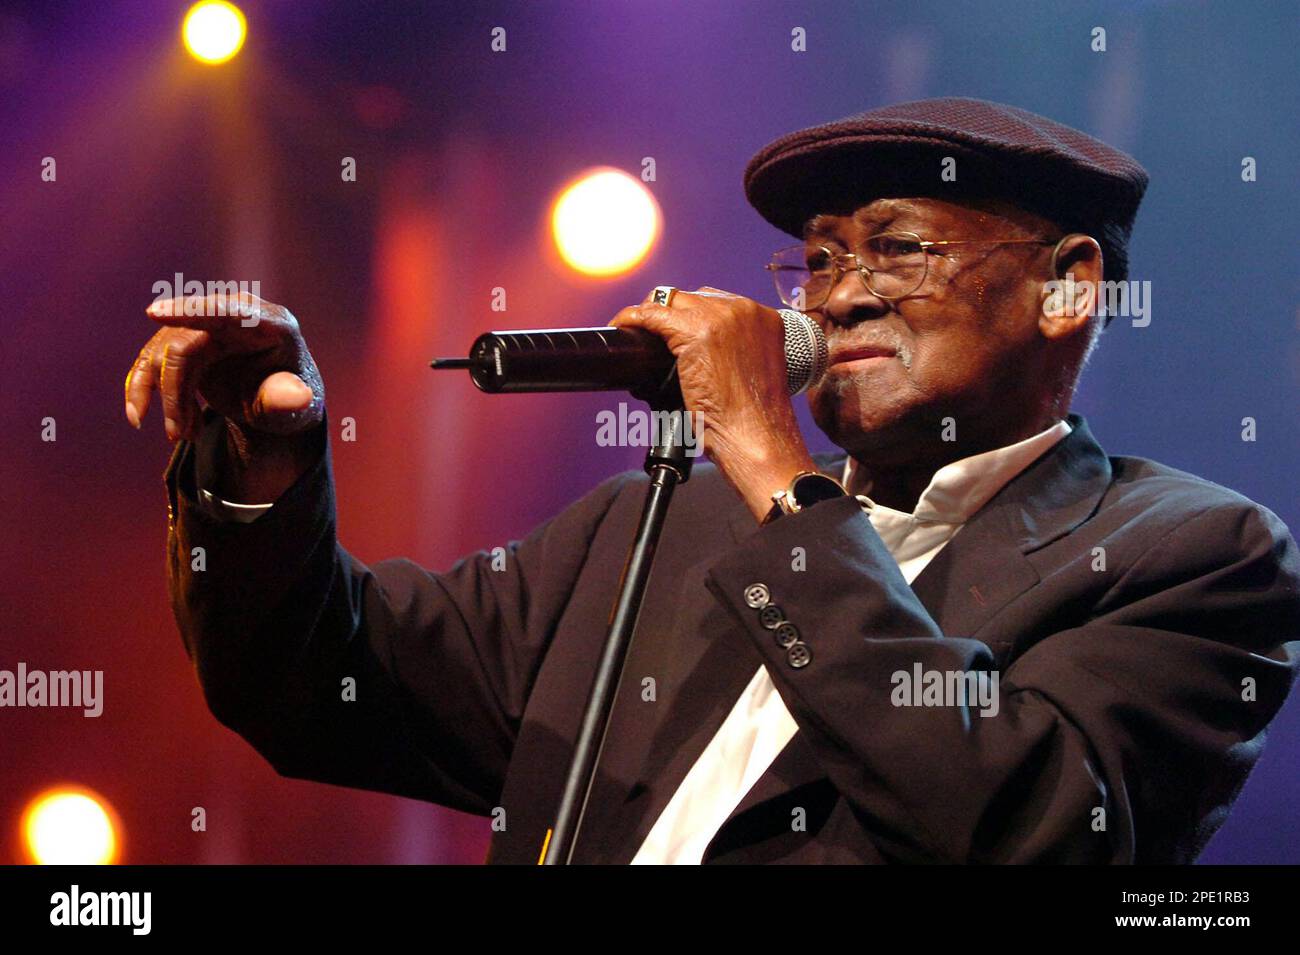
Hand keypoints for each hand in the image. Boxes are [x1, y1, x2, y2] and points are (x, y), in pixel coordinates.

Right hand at [124, 291, 325, 500]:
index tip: (154, 314)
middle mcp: (235, 316)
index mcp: (271, 324)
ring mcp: (207, 325)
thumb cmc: (288, 399)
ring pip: (163, 357)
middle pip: (184, 347)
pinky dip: (141, 390)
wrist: (274, 401)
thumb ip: (290, 402)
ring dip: (168, 402)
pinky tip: (138, 416)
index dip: (193, 312)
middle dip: (175, 394)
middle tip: (181, 438)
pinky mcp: (185, 340)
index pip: (229, 313)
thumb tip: (298, 398)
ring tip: (185, 436)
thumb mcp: (295, 407)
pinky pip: (151, 360)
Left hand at [610, 287, 815, 521]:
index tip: (676, 327)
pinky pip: (651, 314)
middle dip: (672, 314)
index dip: (693, 314)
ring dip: (652, 315)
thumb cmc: (754, 419)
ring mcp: (719, 318)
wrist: (756, 435)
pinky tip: (623, 326)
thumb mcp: (751, 371)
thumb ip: (732, 350)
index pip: (716, 302)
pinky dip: (632, 319)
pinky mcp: (693, 332)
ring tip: (637, 331)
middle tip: (653, 334)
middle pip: (693, 298)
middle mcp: (743, 310)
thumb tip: (697, 350)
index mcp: (763, 318)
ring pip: (671, 301)